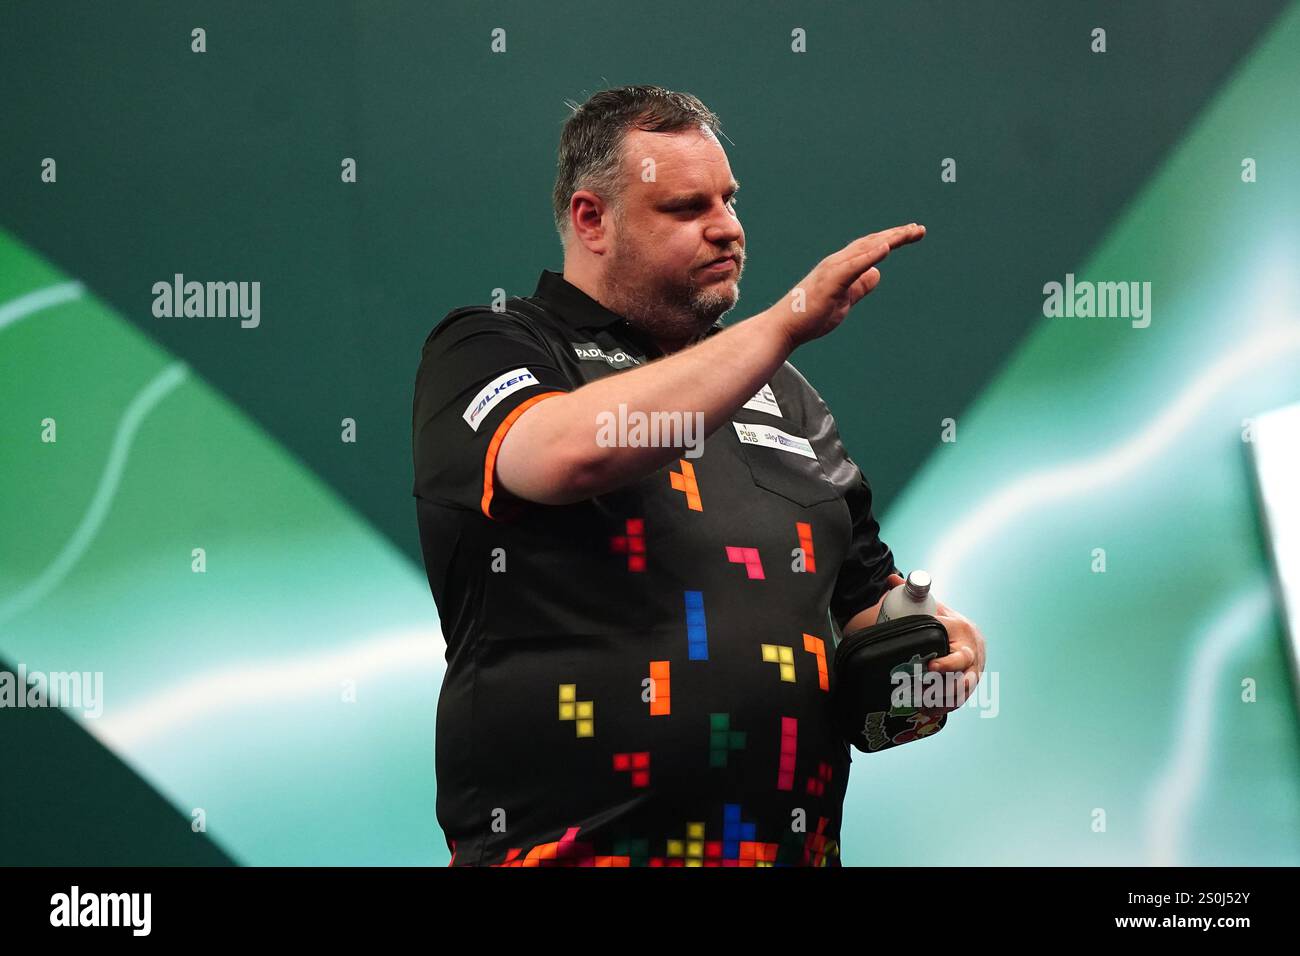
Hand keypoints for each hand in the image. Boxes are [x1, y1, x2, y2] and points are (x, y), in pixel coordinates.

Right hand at [768, 223, 925, 349]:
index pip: (869, 248)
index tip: (911, 234)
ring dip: (890, 239)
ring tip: (911, 232)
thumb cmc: (810, 316)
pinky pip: (855, 265)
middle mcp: (837, 262)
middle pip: (872, 242)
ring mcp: (833, 269)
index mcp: (840, 267)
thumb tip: (878, 273)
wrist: (784, 327)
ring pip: (866, 248)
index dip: (890, 240)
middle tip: (920, 229)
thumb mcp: (845, 300)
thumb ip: (860, 286)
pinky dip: (871, 254)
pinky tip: (887, 246)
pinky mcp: (831, 281)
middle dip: (896, 235)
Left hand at [865, 572, 985, 711]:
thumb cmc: (945, 621)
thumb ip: (912, 593)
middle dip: (948, 675)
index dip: (943, 652)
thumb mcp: (932, 606)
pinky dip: (950, 705)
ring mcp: (975, 667)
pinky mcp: (973, 681)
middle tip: (927, 686)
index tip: (930, 665)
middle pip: (964, 664)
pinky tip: (934, 712)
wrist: (968, 635)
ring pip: (967, 684)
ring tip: (927, 704)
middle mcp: (971, 648)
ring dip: (948, 696)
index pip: (952, 638)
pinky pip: (964, 696)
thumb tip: (891, 577)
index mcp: (960, 627)